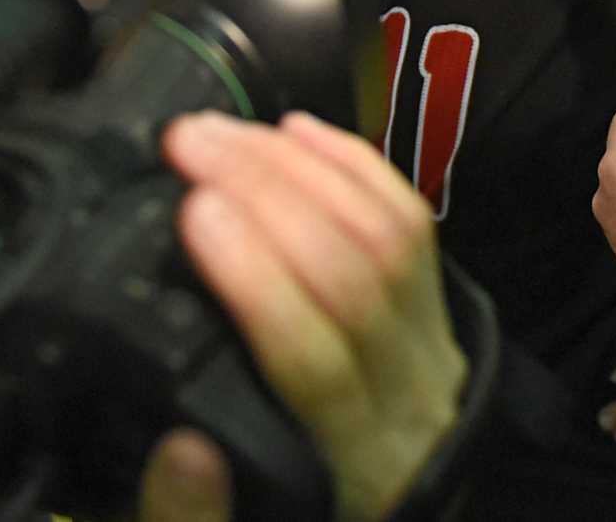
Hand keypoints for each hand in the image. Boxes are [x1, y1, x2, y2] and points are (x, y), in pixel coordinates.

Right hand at [155, 110, 467, 521]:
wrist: (394, 516)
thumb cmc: (314, 517)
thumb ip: (196, 519)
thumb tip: (179, 450)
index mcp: (356, 464)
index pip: (316, 361)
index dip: (258, 280)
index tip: (193, 213)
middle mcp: (407, 398)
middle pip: (353, 274)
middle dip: (267, 193)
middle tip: (190, 146)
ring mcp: (431, 345)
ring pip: (383, 234)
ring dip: (298, 167)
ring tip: (222, 133)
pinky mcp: (436, 307)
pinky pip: (408, 220)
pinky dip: (352, 165)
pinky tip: (296, 133)